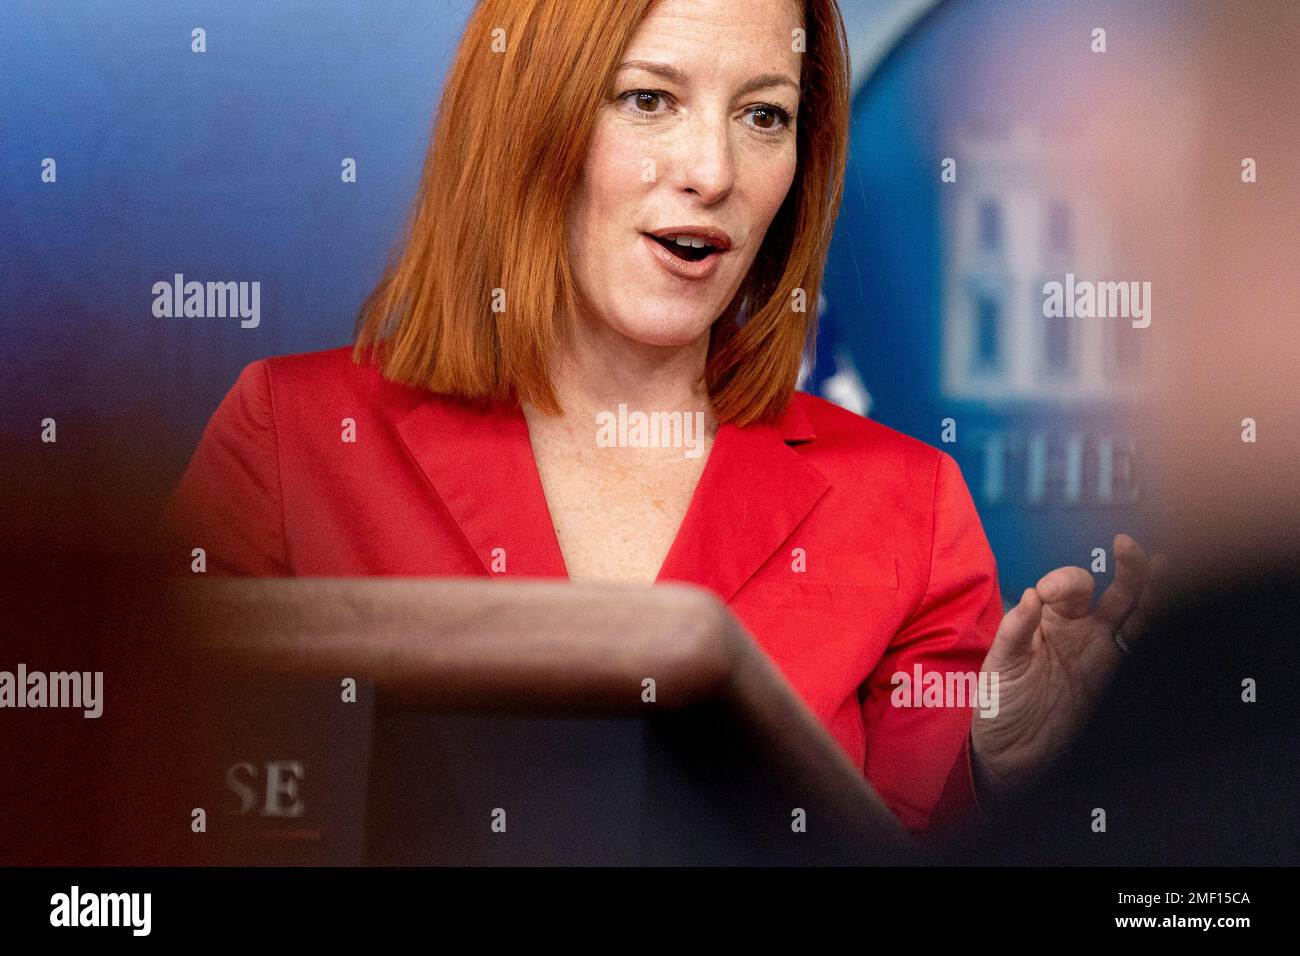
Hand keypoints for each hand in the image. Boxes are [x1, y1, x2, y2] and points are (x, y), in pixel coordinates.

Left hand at [969, 534, 1169, 803]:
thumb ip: (1015, 630)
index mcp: (1048, 620)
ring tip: (1165, 565)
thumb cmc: (1001, 704)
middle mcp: (1081, 631)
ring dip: (1151, 590)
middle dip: (1125, 568)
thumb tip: (1031, 594)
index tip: (1048, 593)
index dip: (1063, 582)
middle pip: (1113, 591)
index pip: (1067, 588)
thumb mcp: (1000, 665)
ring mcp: (1102, 653)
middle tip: (1128, 546)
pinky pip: (1139, 646)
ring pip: (1136, 614)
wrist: (1012, 753)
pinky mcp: (1115, 677)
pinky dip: (1154, 626)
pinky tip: (1167, 606)